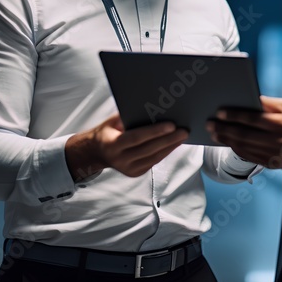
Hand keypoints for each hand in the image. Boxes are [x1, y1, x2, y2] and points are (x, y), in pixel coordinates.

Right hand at [65, 114, 188, 180]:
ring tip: (183, 136)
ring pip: (154, 157)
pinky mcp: (135, 173)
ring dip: (171, 146)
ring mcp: (128, 169)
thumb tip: (152, 108)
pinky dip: (165, 152)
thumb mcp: (112, 122)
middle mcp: (120, 159)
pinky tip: (174, 143)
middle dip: (169, 140)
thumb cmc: (107, 132)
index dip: (155, 132)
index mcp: (112, 144)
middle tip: (184, 130)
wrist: (97, 152)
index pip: (137, 137)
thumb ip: (128, 117)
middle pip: (149, 149)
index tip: (171, 125)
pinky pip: (154, 162)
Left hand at [207, 96, 281, 169]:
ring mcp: (272, 154)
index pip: (253, 119)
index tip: (220, 112)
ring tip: (214, 133)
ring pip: (243, 147)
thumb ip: (268, 103)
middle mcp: (276, 140)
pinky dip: (235, 149)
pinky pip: (248, 156)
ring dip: (226, 140)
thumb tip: (249, 98)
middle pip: (244, 134)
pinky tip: (227, 142)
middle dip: (224, 128)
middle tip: (210, 123)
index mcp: (281, 123)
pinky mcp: (270, 163)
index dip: (234, 115)